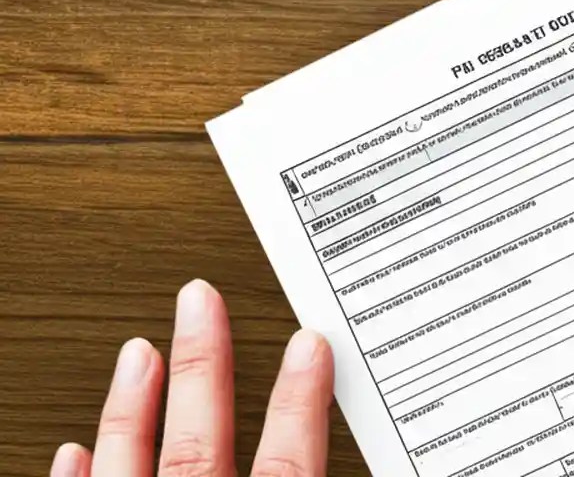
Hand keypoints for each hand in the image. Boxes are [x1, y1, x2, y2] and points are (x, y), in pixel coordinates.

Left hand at [50, 280, 334, 476]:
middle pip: (198, 445)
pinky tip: (76, 450)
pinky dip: (79, 476)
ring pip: (130, 465)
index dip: (298, 401)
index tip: (307, 345)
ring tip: (137, 351)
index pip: (286, 464)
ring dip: (132, 406)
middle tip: (200, 304)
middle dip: (202, 365)